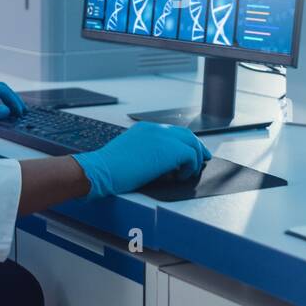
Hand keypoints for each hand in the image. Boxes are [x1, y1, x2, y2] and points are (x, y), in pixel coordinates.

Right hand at [73, 122, 210, 199]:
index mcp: (146, 128)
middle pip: (186, 134)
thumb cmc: (109, 168)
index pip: (172, 132)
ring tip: (190, 172)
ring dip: (195, 159)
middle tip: (203, 159)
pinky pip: (191, 157)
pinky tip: (181, 176)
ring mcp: (165, 138)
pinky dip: (190, 167)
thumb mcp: (130, 152)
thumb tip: (162, 163)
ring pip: (192, 144)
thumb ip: (147, 151)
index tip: (190, 152)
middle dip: (197, 147)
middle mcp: (157, 129)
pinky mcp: (171, 150)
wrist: (102, 170)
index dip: (184, 142)